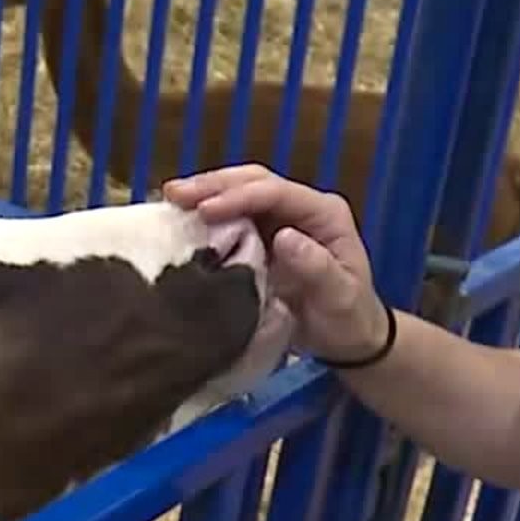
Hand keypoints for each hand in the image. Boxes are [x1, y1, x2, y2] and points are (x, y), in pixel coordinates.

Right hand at [163, 164, 393, 367]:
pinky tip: (182, 217)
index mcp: (324, 214)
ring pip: (241, 192)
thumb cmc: (347, 318)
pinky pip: (233, 217)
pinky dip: (206, 214)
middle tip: (174, 193)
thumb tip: (283, 236)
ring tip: (171, 198)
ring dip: (206, 193)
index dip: (239, 197)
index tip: (205, 209)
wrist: (348, 338)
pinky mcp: (263, 237)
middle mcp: (302, 208)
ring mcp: (282, 220)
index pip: (277, 193)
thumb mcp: (339, 297)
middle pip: (255, 182)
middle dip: (215, 185)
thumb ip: (316, 267)